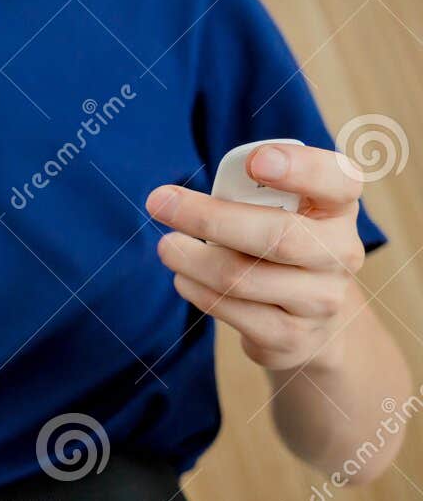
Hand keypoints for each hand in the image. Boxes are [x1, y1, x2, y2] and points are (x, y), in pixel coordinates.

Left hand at [147, 142, 365, 371]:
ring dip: (191, 259)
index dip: (300, 169)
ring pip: (241, 277)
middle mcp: (341, 253)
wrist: (308, 320)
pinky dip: (196, 290)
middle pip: (275, 236)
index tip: (255, 162)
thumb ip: (251, 196)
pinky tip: (183, 278)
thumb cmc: (281, 246)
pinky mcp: (292, 338)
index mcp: (339, 208)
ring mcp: (320, 300)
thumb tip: (181, 200)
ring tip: (166, 247)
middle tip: (159, 201)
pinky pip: (231, 310)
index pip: (338, 180)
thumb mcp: (282, 212)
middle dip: (208, 217)